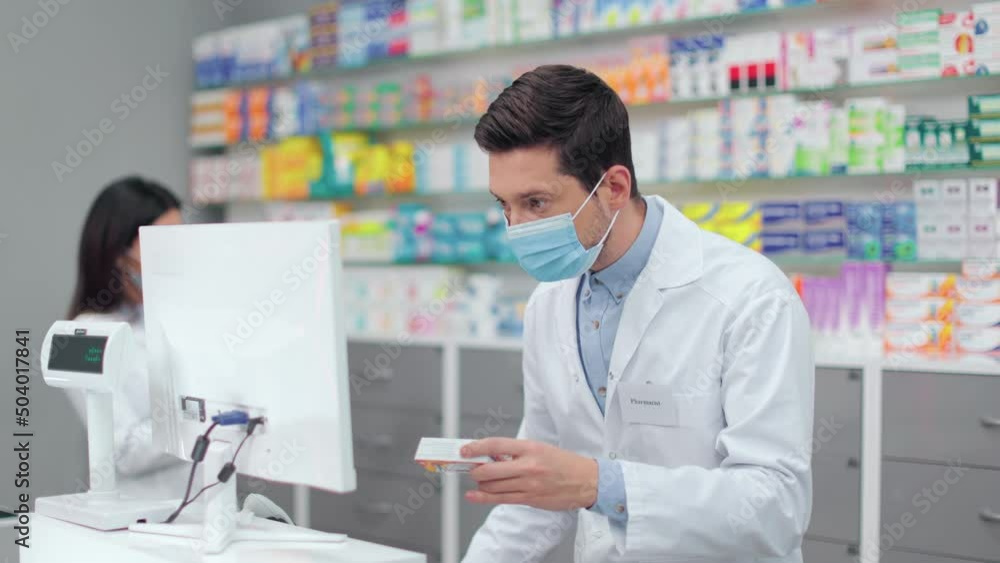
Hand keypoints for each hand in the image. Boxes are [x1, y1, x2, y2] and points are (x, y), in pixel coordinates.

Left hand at [462, 438, 597, 510]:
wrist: (587, 481)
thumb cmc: (564, 464)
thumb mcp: (540, 448)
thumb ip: (517, 451)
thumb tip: (492, 454)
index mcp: (531, 448)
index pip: (496, 445)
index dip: (476, 447)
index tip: (465, 450)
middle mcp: (528, 466)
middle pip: (490, 469)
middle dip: (475, 470)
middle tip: (471, 467)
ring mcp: (529, 485)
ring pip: (493, 486)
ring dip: (481, 484)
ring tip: (479, 480)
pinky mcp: (530, 499)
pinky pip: (501, 499)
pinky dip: (484, 498)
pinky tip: (474, 496)